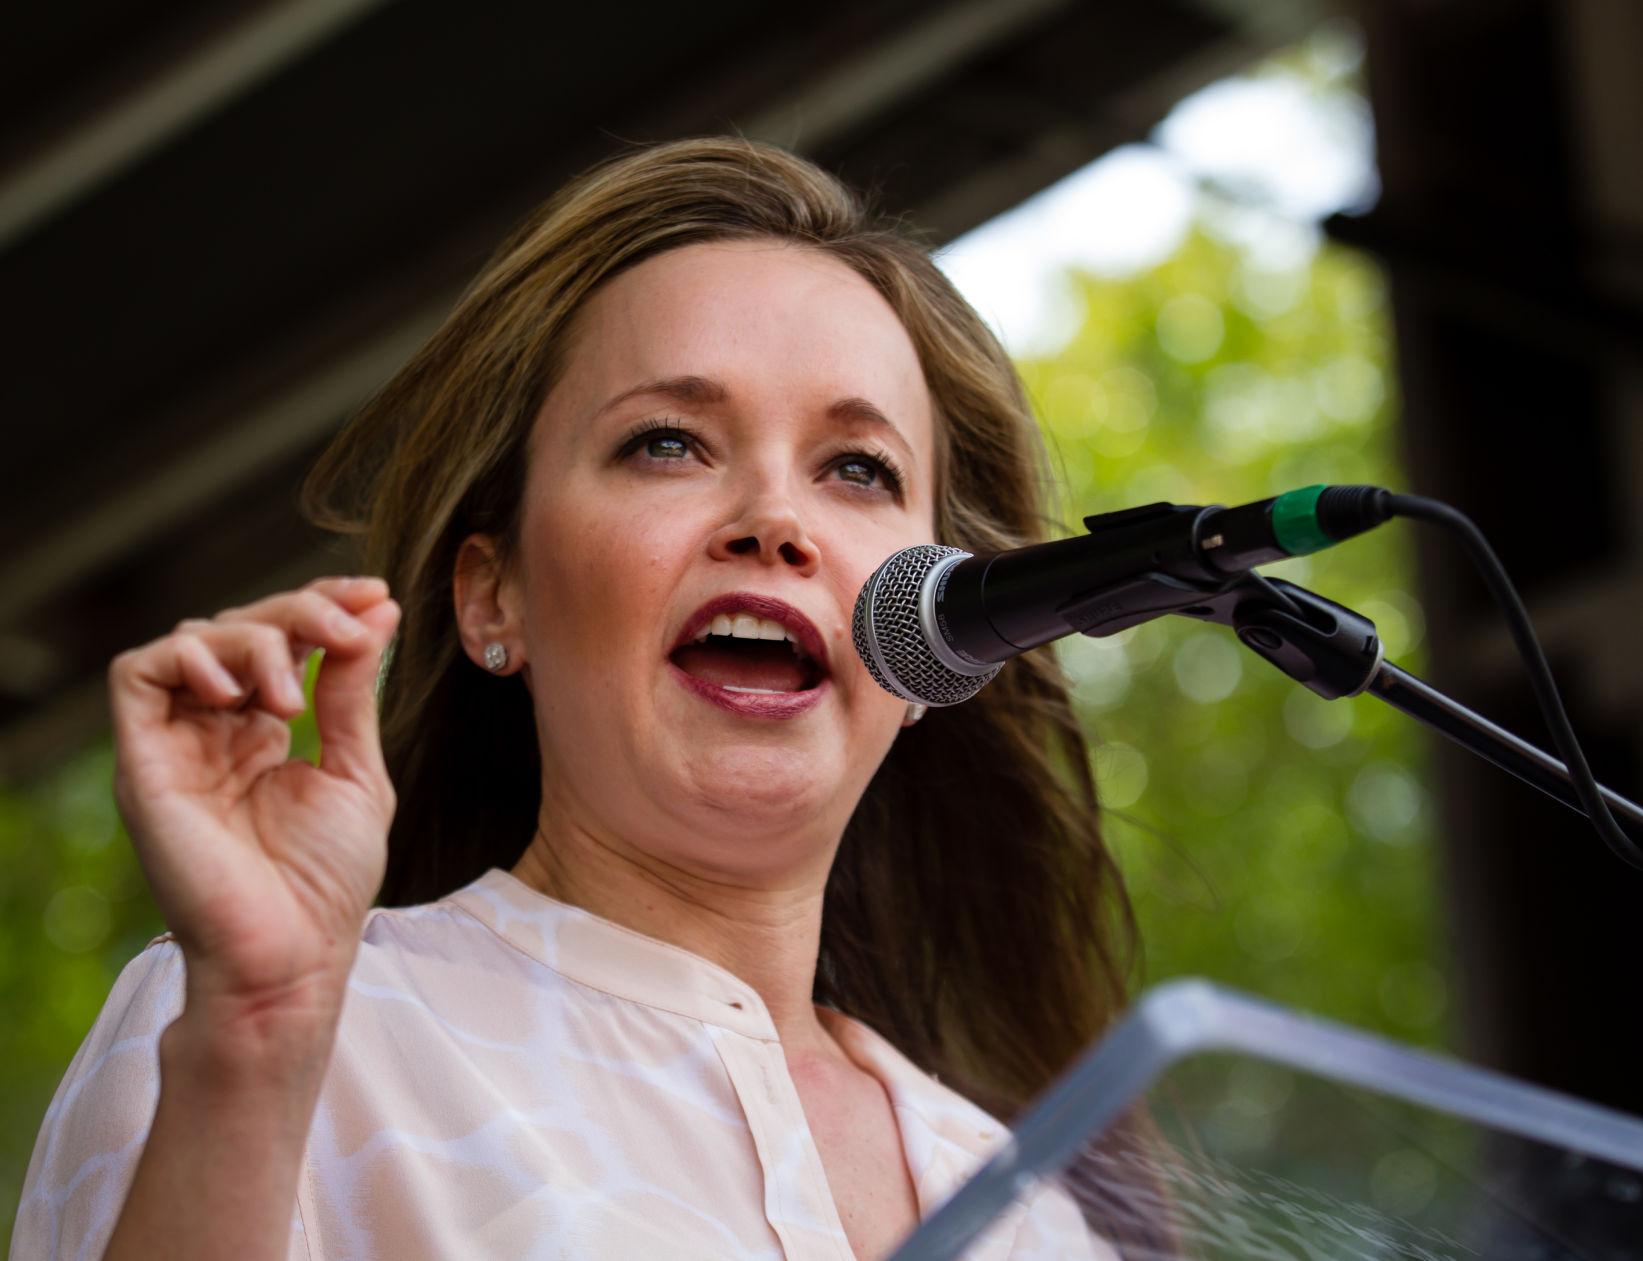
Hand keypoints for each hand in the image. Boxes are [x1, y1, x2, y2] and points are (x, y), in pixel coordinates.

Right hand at [109, 577, 400, 1020]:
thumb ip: (353, 691)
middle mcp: (213, 732)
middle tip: (349, 628)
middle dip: (300, 612)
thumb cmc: (325, 883)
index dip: (321, 605)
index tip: (374, 594)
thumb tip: (376, 612)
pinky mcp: (143, 764)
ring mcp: (176, 746)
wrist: (292, 956)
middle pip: (239, 628)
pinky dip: (189, 656)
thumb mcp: (356, 770)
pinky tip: (238, 691)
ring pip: (192, 639)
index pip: (279, 641)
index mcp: (261, 734)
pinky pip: (137, 675)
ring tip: (295, 695)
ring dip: (254, 640)